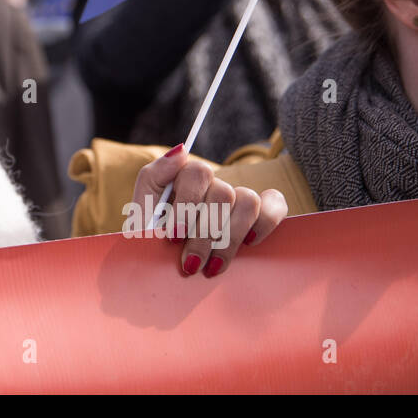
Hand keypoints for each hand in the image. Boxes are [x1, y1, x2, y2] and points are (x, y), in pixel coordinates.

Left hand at [132, 145, 287, 277]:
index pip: (197, 173)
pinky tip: (249, 243)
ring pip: (248, 202)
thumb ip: (153, 177)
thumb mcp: (142, 209)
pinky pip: (275, 205)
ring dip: (229, 239)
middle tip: (189, 264)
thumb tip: (181, 150)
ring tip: (210, 267)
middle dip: (204, 235)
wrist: (163, 262)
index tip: (173, 236)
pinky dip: (266, 223)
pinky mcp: (259, 212)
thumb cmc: (152, 235)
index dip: (187, 205)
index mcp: (184, 175)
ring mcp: (237, 196)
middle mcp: (214, 182)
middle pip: (222, 194)